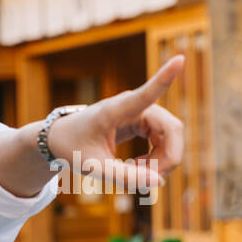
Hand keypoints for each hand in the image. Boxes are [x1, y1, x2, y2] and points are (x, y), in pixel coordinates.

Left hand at [46, 54, 185, 188]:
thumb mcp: (94, 167)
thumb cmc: (74, 148)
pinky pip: (166, 140)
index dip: (164, 78)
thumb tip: (159, 183)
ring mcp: (142, 111)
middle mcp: (133, 105)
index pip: (145, 94)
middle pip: (172, 129)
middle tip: (148, 180)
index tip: (179, 59)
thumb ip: (124, 176)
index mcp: (115, 110)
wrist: (62, 138)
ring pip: (172, 136)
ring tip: (137, 173)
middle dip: (168, 159)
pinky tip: (139, 166)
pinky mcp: (145, 120)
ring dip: (163, 161)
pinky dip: (158, 159)